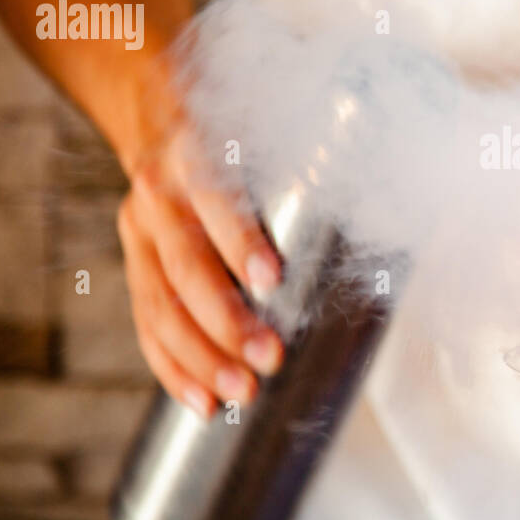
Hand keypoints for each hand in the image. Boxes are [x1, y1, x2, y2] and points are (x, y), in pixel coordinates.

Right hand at [117, 116, 284, 417]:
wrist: (155, 117)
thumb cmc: (237, 137)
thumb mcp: (264, 133)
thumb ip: (308, 167)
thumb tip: (384, 210)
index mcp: (197, 157)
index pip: (217, 204)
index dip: (241, 243)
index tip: (274, 281)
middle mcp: (161, 197)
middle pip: (187, 268)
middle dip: (227, 322)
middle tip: (268, 359)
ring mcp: (140, 234)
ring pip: (161, 306)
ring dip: (201, 358)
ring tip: (239, 393)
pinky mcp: (134, 264)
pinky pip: (147, 326)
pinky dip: (174, 369)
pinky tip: (203, 402)